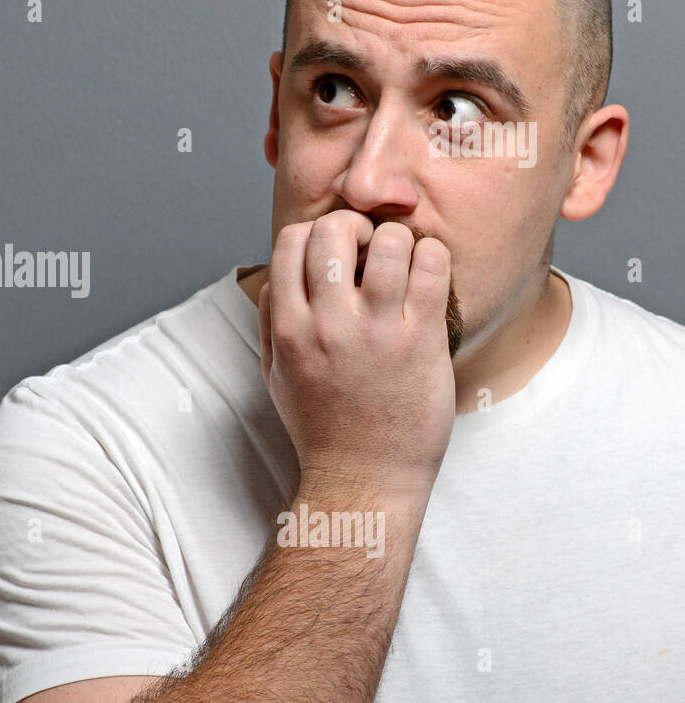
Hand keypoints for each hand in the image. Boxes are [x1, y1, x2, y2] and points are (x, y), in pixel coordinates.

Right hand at [257, 210, 455, 498]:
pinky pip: (431, 267)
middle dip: (353, 226)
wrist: (364, 477)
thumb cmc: (320, 426)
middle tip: (368, 247)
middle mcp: (329, 325)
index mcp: (290, 329)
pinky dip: (431, 255)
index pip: (291, 241)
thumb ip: (271, 320)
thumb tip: (281, 272)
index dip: (314, 232)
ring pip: (388, 241)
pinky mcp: (422, 341)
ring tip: (401, 261)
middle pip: (334, 230)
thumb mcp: (275, 373)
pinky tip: (427, 272)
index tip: (333, 251)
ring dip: (396, 239)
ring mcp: (378, 331)